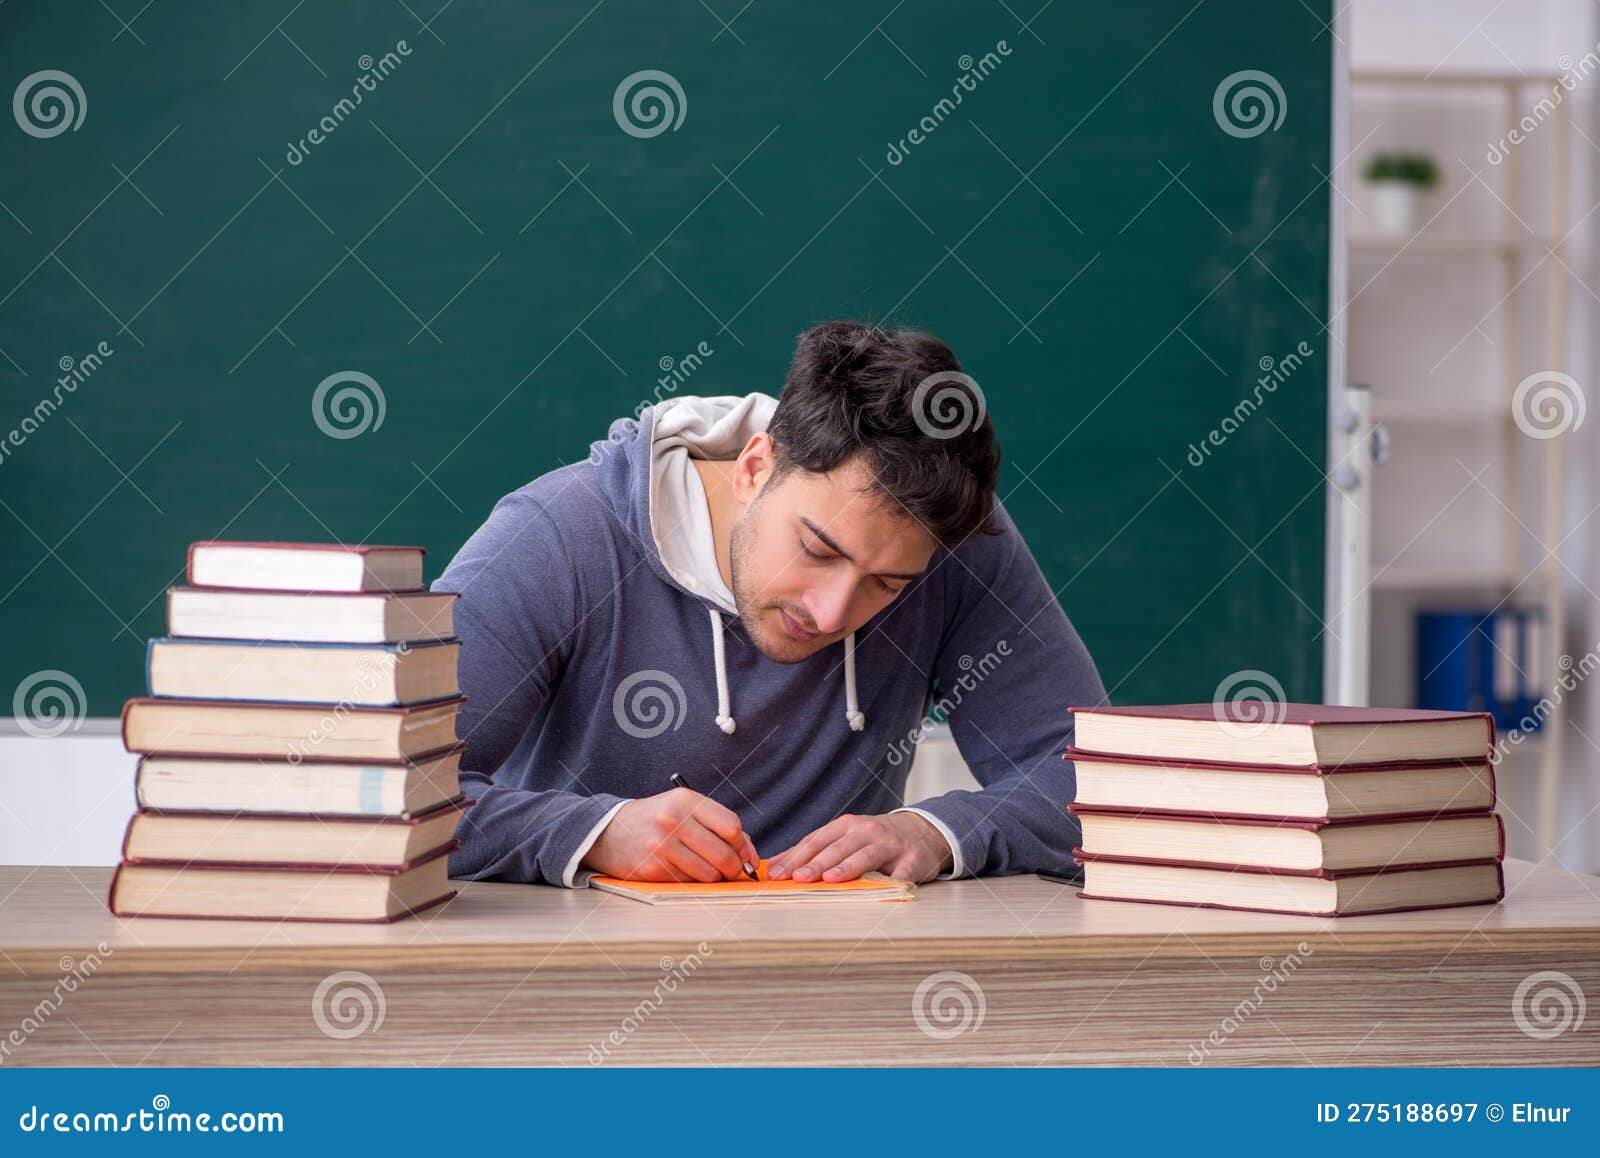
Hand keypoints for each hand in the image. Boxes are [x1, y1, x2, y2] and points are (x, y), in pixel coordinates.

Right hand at [583, 788, 758, 881]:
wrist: (609, 832)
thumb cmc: (655, 820)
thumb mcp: (684, 810)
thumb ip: (718, 826)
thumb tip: (751, 857)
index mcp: (686, 800)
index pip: (731, 827)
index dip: (744, 846)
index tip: (744, 856)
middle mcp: (673, 820)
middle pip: (724, 854)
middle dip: (734, 868)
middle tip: (731, 871)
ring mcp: (662, 845)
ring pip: (709, 874)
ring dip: (714, 878)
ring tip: (707, 871)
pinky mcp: (653, 868)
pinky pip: (689, 883)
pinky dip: (694, 883)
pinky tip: (685, 873)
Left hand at [766, 812, 952, 883]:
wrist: (921, 832)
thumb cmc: (874, 839)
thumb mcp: (843, 837)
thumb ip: (812, 851)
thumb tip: (771, 866)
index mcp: (846, 825)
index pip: (816, 841)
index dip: (795, 857)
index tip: (776, 874)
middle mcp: (867, 831)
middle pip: (838, 847)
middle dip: (816, 863)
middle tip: (798, 878)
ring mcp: (890, 844)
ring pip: (866, 855)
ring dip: (848, 866)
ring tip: (831, 879)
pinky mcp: (912, 859)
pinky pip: (901, 873)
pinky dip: (892, 882)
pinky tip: (882, 892)